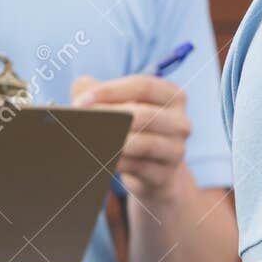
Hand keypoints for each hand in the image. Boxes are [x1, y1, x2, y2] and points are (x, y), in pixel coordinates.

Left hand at [72, 74, 192, 207]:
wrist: (155, 172)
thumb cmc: (134, 130)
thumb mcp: (122, 106)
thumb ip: (99, 91)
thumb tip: (80, 88)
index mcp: (174, 96)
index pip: (143, 86)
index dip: (110, 91)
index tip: (81, 101)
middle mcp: (181, 122)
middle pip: (142, 114)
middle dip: (107, 117)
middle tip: (80, 122)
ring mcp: (176, 150)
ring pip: (141, 143)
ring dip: (109, 141)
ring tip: (85, 139)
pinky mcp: (164, 175)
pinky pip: (135, 167)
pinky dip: (113, 162)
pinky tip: (97, 158)